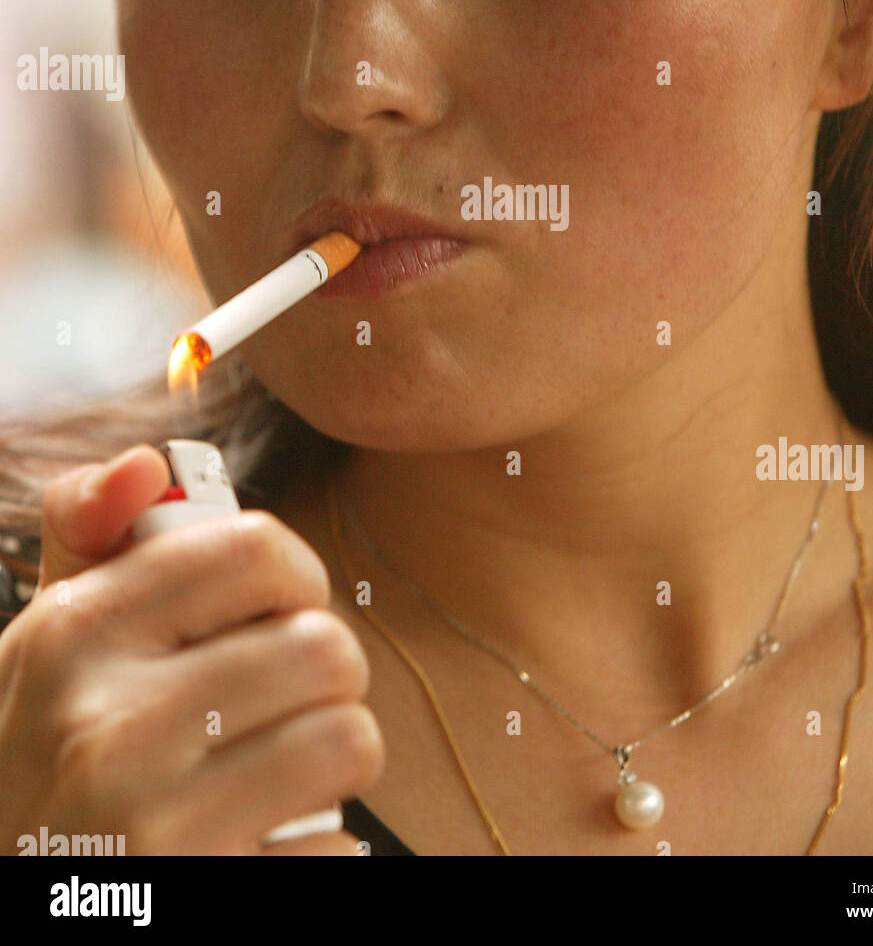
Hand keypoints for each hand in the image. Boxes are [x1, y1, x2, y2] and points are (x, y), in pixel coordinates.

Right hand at [0, 445, 383, 853]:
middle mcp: (106, 726)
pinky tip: (261, 836)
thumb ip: (87, 533)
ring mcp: (153, 827)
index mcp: (73, 637)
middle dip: (322, 675)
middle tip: (282, 701)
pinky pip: (338, 841)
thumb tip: (143, 463)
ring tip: (278, 765)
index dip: (295, 575)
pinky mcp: (204, 897)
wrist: (6, 886)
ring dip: (330, 754)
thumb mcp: (42, 641)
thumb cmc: (41, 755)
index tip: (283, 608)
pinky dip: (318, 839)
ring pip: (348, 740)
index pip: (255, 550)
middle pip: (323, 648)